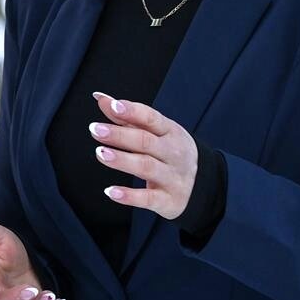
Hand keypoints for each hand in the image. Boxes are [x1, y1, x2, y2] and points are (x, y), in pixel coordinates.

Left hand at [90, 92, 197, 220]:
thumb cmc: (171, 153)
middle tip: (96, 130)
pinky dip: (129, 196)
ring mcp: (172, 177)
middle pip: (145, 141)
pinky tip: (111, 191)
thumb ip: (127, 117)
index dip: (132, 111)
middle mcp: (173, 153)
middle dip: (120, 135)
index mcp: (170, 132)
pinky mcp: (168, 200)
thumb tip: (100, 98)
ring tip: (101, 153)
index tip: (112, 106)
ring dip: (122, 160)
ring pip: (146, 167)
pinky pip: (148, 198)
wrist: (204, 186)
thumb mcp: (155, 133)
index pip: (151, 118)